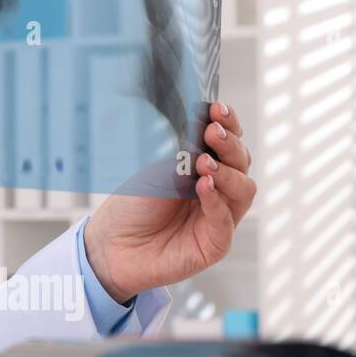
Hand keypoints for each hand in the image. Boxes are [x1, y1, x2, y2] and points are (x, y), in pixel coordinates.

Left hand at [84, 101, 256, 303]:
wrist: (112, 246)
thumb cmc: (132, 207)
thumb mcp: (152, 172)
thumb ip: (179, 155)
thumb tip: (199, 128)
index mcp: (202, 169)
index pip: (227, 143)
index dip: (228, 125)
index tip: (217, 109)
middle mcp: (217, 191)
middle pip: (241, 162)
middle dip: (229, 144)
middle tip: (212, 132)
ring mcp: (219, 217)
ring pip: (243, 189)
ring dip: (227, 172)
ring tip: (205, 162)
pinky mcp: (215, 243)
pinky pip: (225, 220)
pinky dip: (216, 201)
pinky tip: (204, 187)